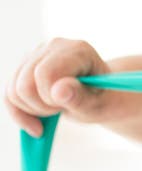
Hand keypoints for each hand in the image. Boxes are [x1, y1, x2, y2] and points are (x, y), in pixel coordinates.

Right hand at [4, 38, 120, 137]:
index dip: (51, 98)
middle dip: (41, 107)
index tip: (67, 107)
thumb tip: (58, 91)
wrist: (101, 97)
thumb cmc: (103, 101)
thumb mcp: (99, 106)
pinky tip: (37, 125)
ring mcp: (37, 54)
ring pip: (13, 91)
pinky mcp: (25, 66)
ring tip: (56, 109)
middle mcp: (55, 46)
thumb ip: (80, 98)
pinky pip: (8, 95)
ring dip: (33, 110)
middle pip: (24, 84)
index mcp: (78, 50)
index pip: (45, 74)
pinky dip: (20, 114)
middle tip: (63, 110)